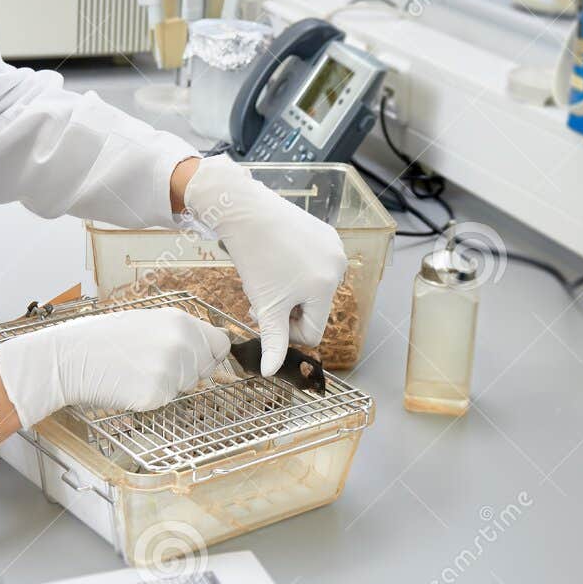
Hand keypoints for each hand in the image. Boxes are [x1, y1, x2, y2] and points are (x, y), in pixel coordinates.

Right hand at [0, 307, 229, 422]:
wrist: (70, 357)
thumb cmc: (103, 340)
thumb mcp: (146, 322)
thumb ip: (179, 332)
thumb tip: (212, 343)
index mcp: (180, 321)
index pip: (219, 344)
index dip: (208, 356)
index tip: (195, 361)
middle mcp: (181, 343)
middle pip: (203, 370)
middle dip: (184, 372)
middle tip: (148, 365)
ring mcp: (170, 370)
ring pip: (184, 388)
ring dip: (165, 386)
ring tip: (134, 372)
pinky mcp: (156, 395)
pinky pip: (163, 402)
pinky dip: (148, 399)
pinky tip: (127, 385)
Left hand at [182, 155, 347, 375]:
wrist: (244, 209)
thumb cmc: (253, 257)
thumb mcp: (265, 305)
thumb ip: (273, 341)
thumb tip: (271, 373)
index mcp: (326, 287)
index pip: (313, 332)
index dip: (287, 330)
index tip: (267, 314)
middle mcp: (338, 267)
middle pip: (316, 309)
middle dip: (289, 308)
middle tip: (263, 295)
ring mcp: (335, 248)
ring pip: (315, 288)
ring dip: (293, 290)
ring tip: (271, 275)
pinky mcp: (327, 233)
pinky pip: (317, 265)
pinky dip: (299, 268)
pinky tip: (279, 256)